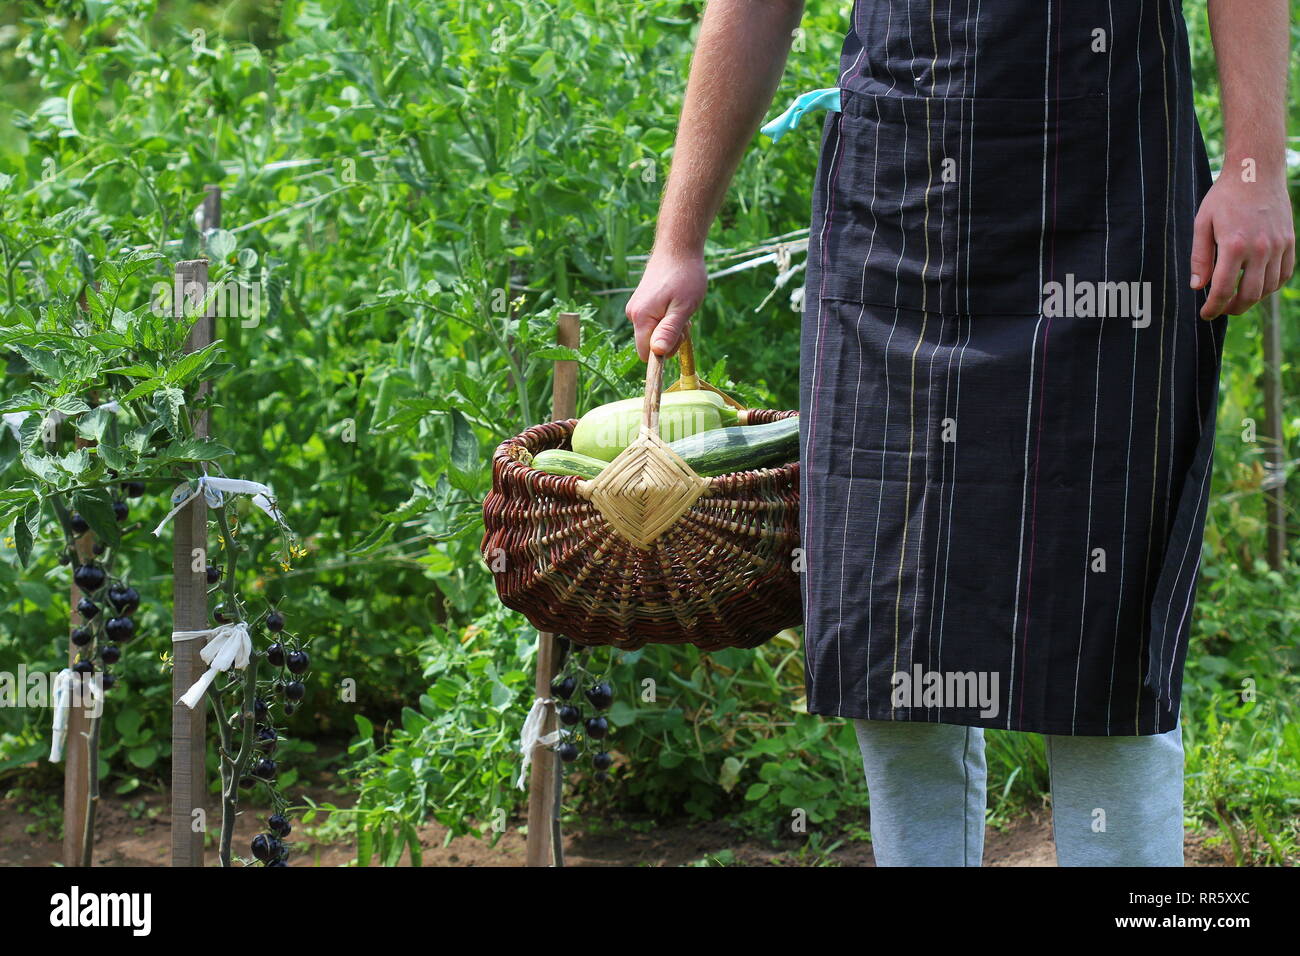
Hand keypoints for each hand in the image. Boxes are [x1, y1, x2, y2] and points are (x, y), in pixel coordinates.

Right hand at [625, 249, 706, 360]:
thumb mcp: (683, 307)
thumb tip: (658, 353)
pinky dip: (667, 318)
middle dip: (670, 338)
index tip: (680, 336)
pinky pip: (653, 322)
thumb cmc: (685, 276)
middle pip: (650, 344)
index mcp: (641, 317)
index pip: (646, 353)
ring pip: (653, 332)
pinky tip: (675, 303)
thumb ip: (669, 331)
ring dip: (670, 327)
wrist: (678, 248)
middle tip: (684, 318)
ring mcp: (636, 308)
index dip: (664, 352)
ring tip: (681, 307)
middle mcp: (633, 314)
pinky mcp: (641, 303)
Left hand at [1191, 172, 1294, 317]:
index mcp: (1234, 245)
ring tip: (1236, 298)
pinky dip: (1271, 286)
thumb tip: (1197, 287)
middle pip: (1249, 295)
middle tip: (1220, 310)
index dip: (1213, 307)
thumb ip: (1199, 258)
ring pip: (1268, 288)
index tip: (1205, 314)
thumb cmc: (1224, 196)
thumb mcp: (1202, 224)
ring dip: (1252, 300)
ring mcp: (1279, 245)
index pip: (1223, 289)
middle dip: (1232, 309)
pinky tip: (1257, 286)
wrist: (1256, 171)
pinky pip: (1284, 274)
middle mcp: (1260, 248)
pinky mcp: (1289, 241)